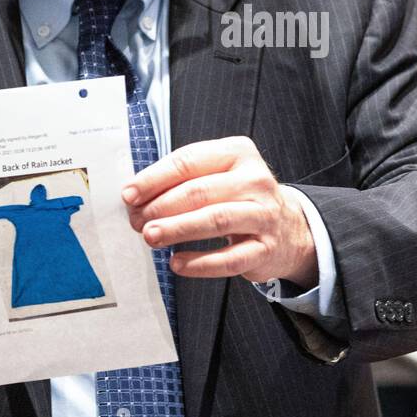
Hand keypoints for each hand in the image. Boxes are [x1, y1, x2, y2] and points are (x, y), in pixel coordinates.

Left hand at [123, 136, 316, 285]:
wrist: (287, 228)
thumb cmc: (239, 198)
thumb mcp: (217, 176)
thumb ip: (181, 181)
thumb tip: (136, 198)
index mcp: (238, 153)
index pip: (189, 161)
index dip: (155, 179)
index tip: (130, 194)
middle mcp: (255, 180)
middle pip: (200, 191)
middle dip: (162, 206)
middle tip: (137, 221)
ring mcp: (264, 214)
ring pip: (216, 220)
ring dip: (177, 229)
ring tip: (151, 236)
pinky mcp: (266, 248)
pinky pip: (229, 258)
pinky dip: (199, 263)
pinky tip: (177, 263)